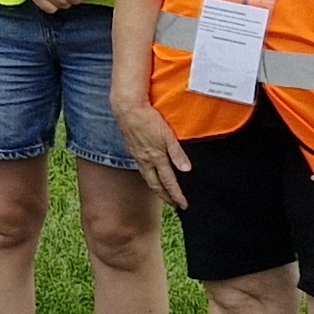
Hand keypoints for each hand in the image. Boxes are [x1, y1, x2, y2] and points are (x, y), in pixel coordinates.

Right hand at [113, 93, 190, 209]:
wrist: (127, 108)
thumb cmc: (148, 119)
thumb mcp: (167, 135)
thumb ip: (177, 153)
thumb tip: (186, 170)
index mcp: (155, 158)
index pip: (168, 182)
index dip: (176, 195)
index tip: (183, 205)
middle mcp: (145, 160)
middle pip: (155, 184)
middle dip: (165, 196)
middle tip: (174, 204)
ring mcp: (137, 155)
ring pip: (147, 177)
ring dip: (156, 186)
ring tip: (163, 192)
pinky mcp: (132, 148)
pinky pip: (141, 167)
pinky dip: (148, 175)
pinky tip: (151, 171)